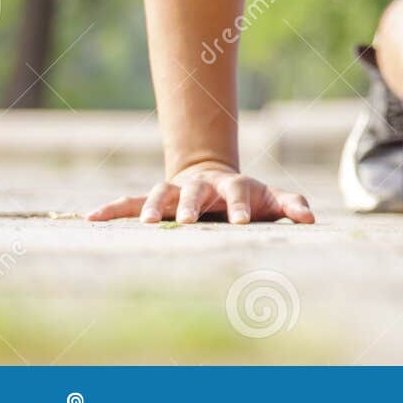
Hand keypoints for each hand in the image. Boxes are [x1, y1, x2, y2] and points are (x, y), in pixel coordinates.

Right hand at [86, 161, 315, 224]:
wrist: (215, 178)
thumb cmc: (247, 197)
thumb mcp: (270, 199)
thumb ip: (290, 205)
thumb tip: (311, 219)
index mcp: (231, 186)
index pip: (237, 193)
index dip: (240, 206)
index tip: (242, 222)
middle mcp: (200, 185)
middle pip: (195, 191)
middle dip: (192, 205)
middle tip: (189, 220)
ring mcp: (174, 190)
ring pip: (160, 194)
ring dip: (153, 207)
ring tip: (148, 224)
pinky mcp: (154, 199)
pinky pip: (130, 202)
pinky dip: (112, 209)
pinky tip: (91, 217)